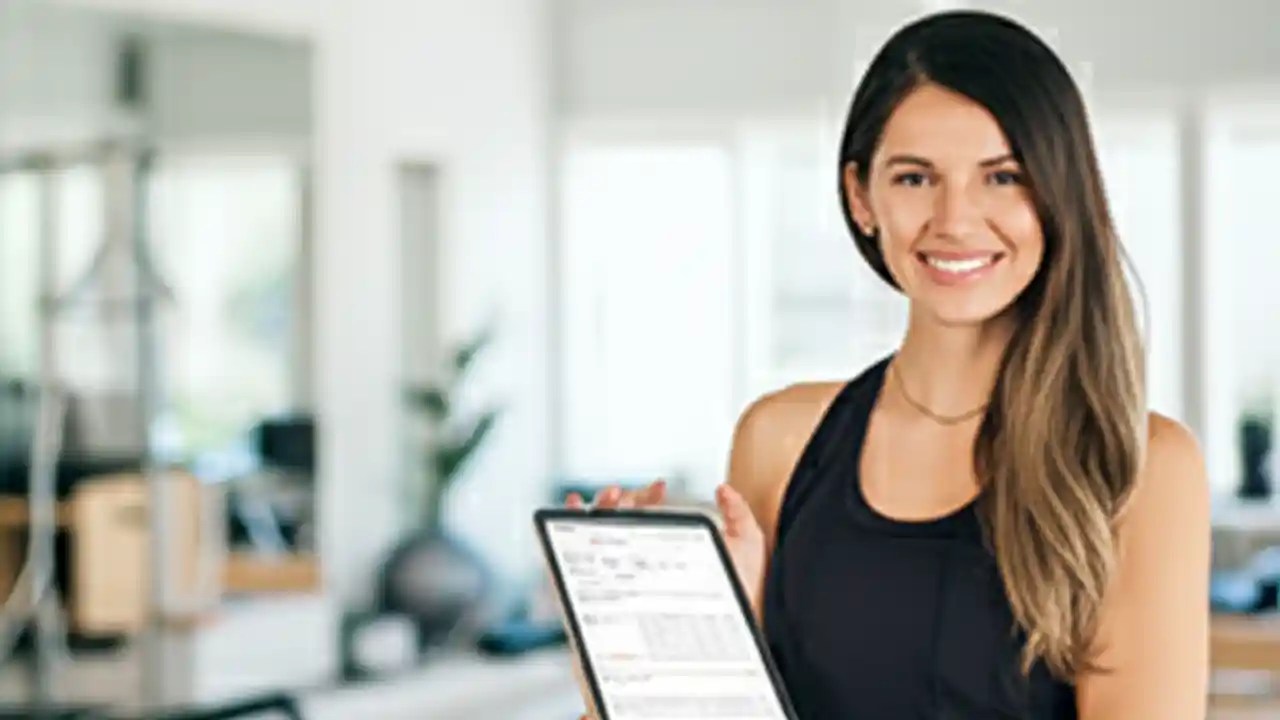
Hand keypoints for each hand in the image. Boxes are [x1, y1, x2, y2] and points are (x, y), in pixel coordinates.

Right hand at [566, 480, 766, 620]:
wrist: (733, 639)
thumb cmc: (738, 599)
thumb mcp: (747, 546)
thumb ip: (739, 513)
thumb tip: (723, 489)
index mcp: (668, 550)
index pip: (648, 516)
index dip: (648, 496)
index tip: (661, 486)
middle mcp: (643, 563)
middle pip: (616, 524)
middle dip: (614, 500)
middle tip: (623, 492)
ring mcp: (622, 580)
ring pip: (595, 539)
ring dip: (592, 513)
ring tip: (607, 501)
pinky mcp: (601, 598)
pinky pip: (575, 566)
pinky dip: (566, 539)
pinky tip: (574, 520)